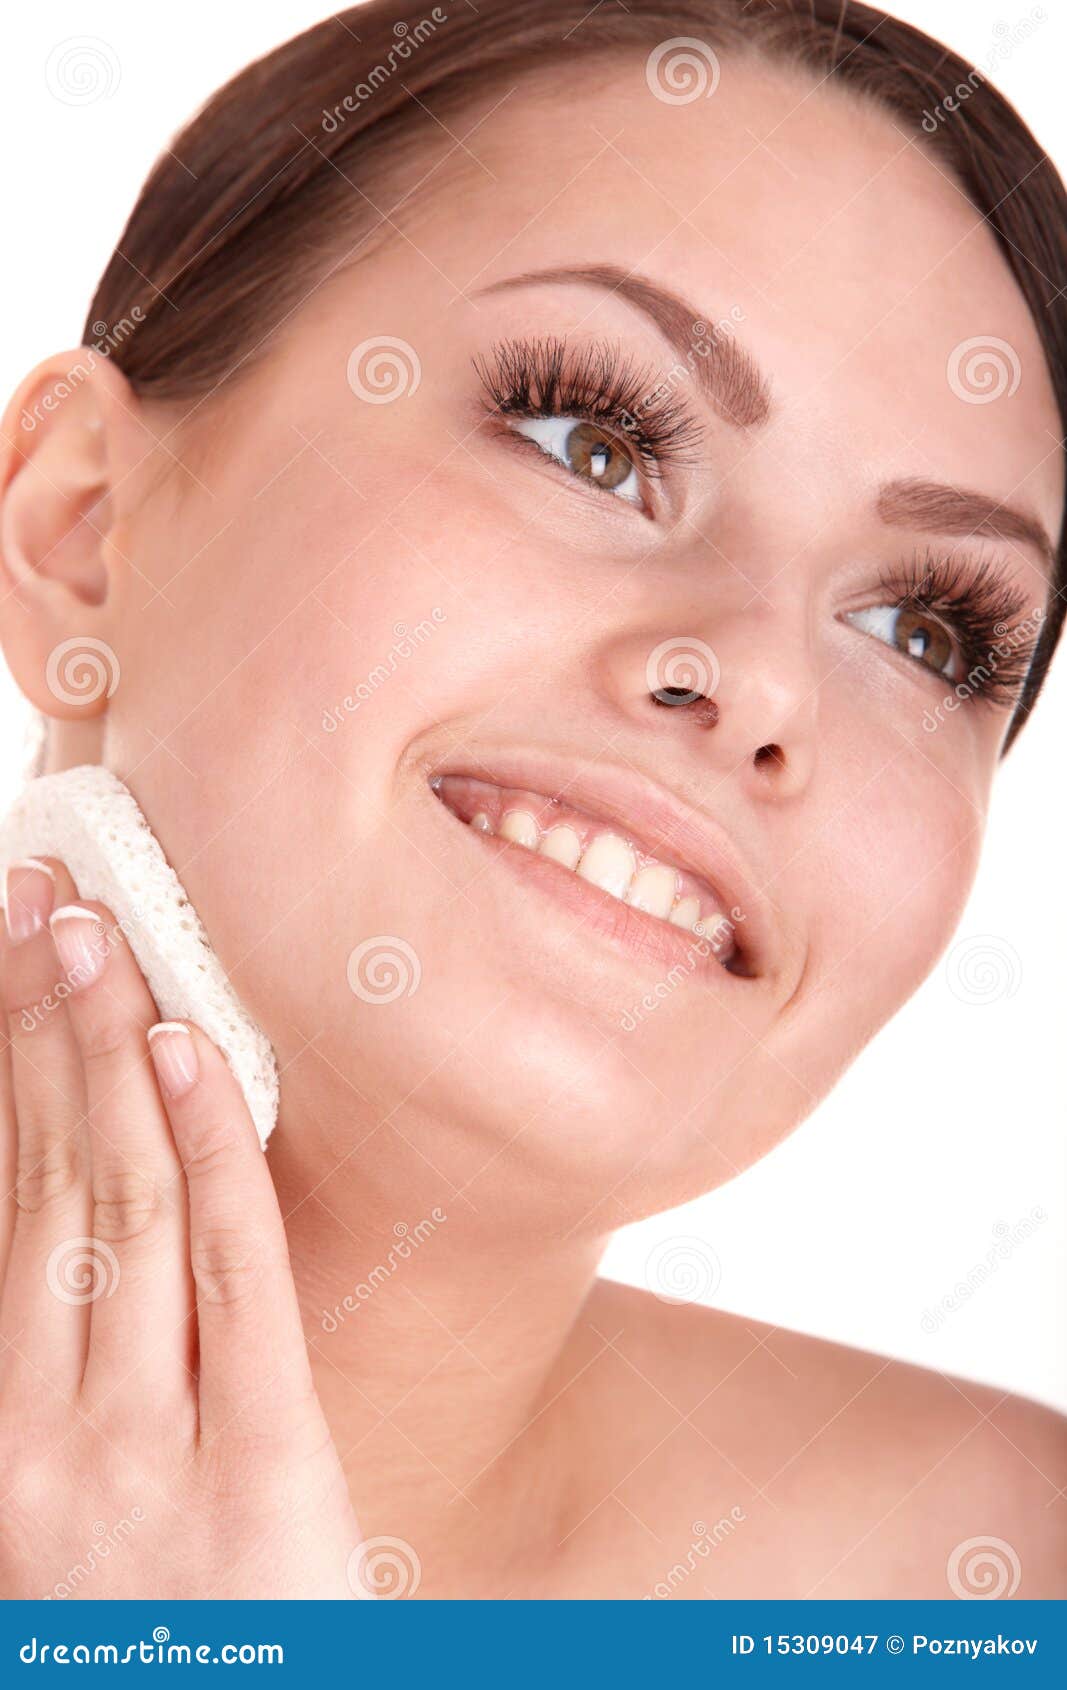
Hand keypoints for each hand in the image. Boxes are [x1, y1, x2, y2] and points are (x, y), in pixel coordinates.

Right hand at [0, 858, 363, 1598]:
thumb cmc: (149, 1634)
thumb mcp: (63, 1505)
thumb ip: (54, 1365)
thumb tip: (51, 1200)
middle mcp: (39, 1436)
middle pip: (37, 1182)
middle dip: (31, 1028)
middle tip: (37, 901)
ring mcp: (142, 1450)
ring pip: (117, 1205)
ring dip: (100, 1054)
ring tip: (95, 934)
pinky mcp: (257, 1463)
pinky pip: (228, 1275)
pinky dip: (206, 1149)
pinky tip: (181, 1050)